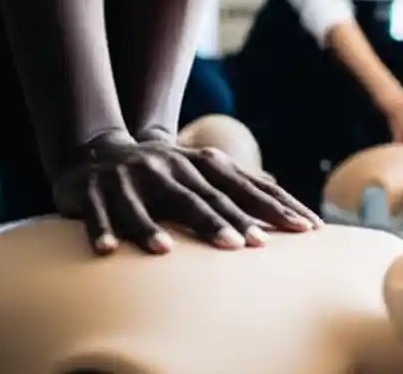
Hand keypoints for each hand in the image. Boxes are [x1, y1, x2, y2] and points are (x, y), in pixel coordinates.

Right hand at [51, 132, 322, 255]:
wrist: (100, 151)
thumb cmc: (167, 174)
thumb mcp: (203, 174)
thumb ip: (238, 188)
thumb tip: (288, 202)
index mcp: (204, 165)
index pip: (248, 188)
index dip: (277, 208)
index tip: (307, 228)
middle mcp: (173, 169)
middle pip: (205, 199)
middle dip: (229, 221)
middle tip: (255, 245)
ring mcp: (132, 179)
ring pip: (149, 206)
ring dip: (155, 228)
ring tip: (167, 250)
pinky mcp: (95, 192)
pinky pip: (99, 214)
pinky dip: (104, 230)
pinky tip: (109, 250)